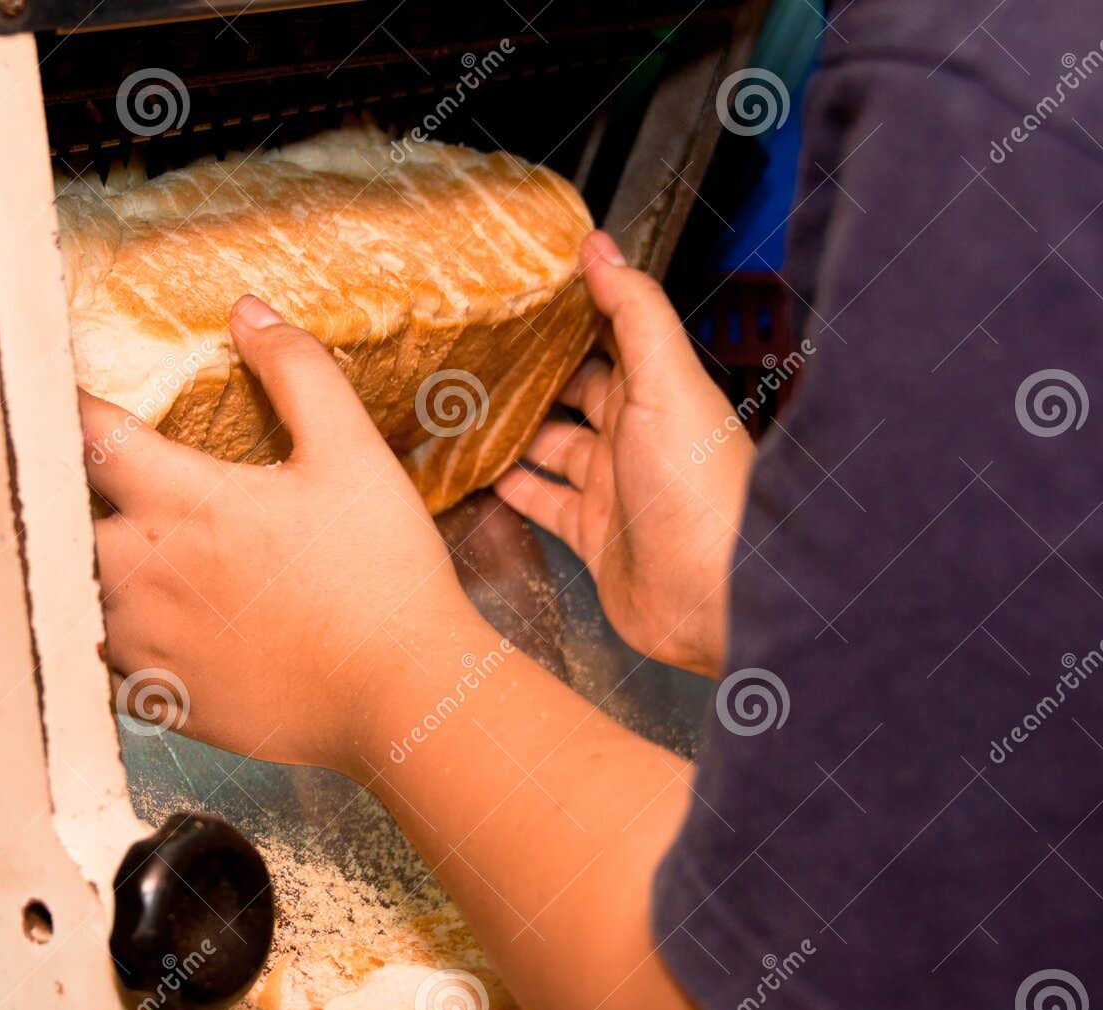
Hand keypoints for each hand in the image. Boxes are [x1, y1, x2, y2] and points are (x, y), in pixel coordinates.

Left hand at [83, 295, 486, 770]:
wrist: (398, 694)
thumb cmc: (380, 573)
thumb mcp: (351, 452)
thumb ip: (296, 371)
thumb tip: (247, 313)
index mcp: (177, 500)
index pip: (87, 432)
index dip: (64, 402)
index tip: (54, 388)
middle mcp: (139, 570)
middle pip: (60, 516)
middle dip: (63, 489)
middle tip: (71, 474)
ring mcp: (142, 639)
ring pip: (72, 591)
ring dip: (80, 565)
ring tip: (93, 547)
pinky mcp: (158, 695)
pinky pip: (99, 660)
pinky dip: (102, 636)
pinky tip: (134, 624)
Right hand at [496, 232, 751, 677]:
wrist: (714, 594)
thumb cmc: (701, 486)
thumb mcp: (666, 381)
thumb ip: (633, 312)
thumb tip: (599, 246)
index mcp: (656, 391)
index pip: (608, 339)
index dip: (571, 314)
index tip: (524, 289)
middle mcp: (634, 435)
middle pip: (574, 393)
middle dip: (532, 372)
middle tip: (479, 349)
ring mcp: (612, 487)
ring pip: (551, 447)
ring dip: (514, 429)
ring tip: (464, 406)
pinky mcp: (593, 536)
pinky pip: (543, 504)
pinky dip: (512, 489)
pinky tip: (478, 472)